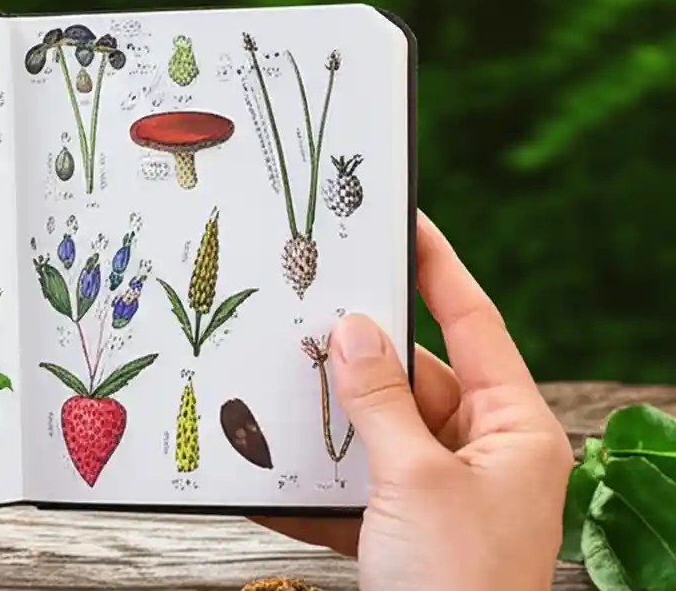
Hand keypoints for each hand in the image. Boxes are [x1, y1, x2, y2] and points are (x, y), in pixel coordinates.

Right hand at [250, 211, 573, 589]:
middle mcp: (481, 455)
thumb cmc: (456, 587)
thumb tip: (353, 329)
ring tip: (269, 389)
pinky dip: (308, 483)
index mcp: (515, 431)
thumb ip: (379, 401)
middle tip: (303, 313)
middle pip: (410, 378)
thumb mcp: (416, 482)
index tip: (404, 220)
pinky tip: (261, 474)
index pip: (473, 326)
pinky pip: (348, 487)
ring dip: (321, 421)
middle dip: (354, 356)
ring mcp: (438, 493)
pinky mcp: (398, 530)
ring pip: (371, 431)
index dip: (438, 269)